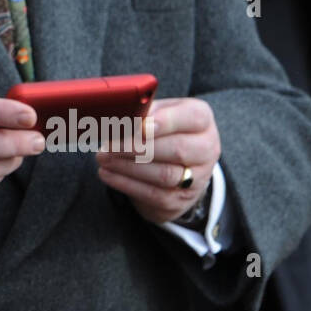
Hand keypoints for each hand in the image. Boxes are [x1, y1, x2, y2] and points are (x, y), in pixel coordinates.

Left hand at [96, 97, 219, 223]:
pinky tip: (107, 174)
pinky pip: (154, 195)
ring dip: (128, 167)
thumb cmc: (161, 130)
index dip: (167, 121)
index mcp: (202, 120)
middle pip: (177, 149)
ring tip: (103, 158)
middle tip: (109, 144)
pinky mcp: (181, 200)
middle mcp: (207, 148)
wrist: (176, 164)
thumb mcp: (156, 113)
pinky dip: (126, 184)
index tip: (140, 125)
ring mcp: (198, 177)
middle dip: (137, 147)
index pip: (193, 117)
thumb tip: (119, 111)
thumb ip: (144, 110)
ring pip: (164, 175)